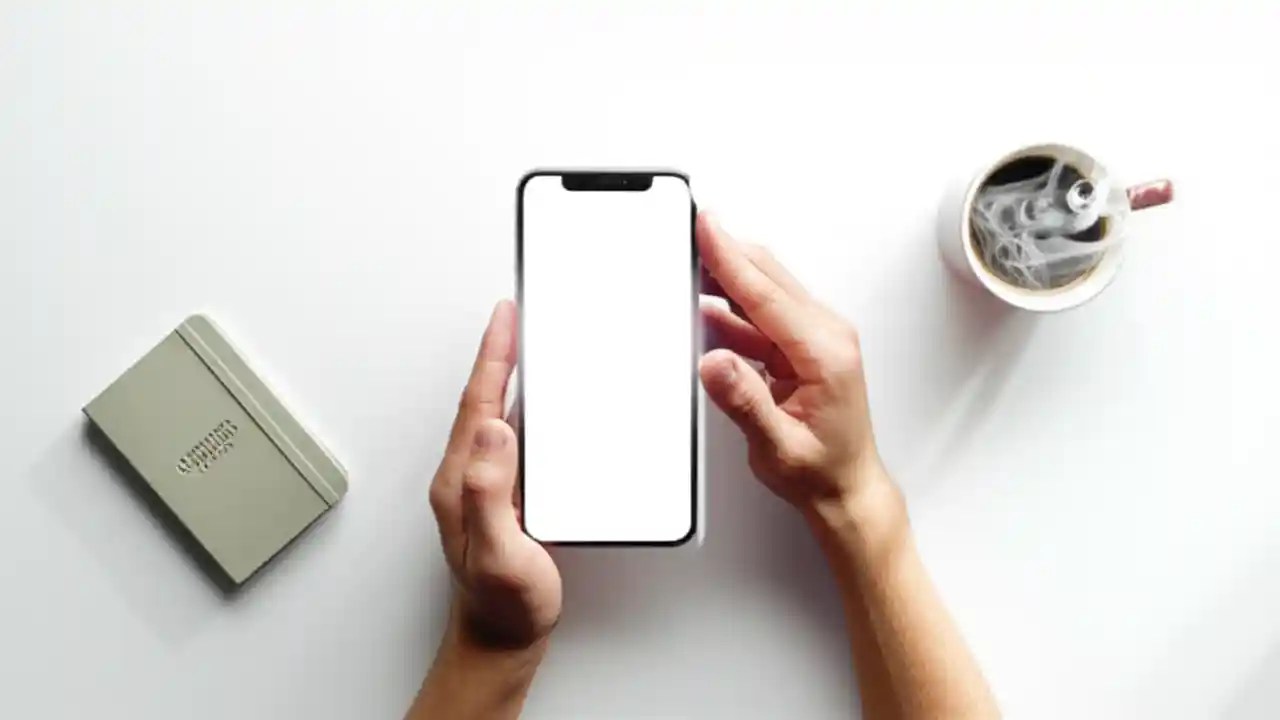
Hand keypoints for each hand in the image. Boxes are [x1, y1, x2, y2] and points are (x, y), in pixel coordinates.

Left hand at [429, 300, 560, 647]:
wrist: (503, 639)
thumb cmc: (503, 605)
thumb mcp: (498, 552)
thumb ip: (490, 492)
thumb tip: (492, 431)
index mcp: (461, 480)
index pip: (477, 403)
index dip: (494, 356)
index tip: (506, 316)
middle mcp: (470, 476)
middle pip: (485, 399)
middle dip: (501, 353)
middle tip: (518, 313)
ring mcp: (487, 484)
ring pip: (499, 415)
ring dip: (514, 376)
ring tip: (531, 342)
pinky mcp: (506, 495)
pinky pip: (517, 439)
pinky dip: (528, 409)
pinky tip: (546, 403)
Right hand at [697, 213, 898, 522]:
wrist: (846, 488)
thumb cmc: (822, 470)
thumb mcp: (778, 446)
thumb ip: (745, 402)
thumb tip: (716, 363)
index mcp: (826, 352)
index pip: (767, 294)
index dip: (731, 258)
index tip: (707, 228)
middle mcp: (827, 336)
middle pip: (767, 279)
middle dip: (727, 252)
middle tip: (691, 228)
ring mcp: (816, 338)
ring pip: (763, 292)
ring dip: (727, 276)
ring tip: (688, 262)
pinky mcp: (801, 346)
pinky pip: (761, 315)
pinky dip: (732, 305)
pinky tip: (706, 304)